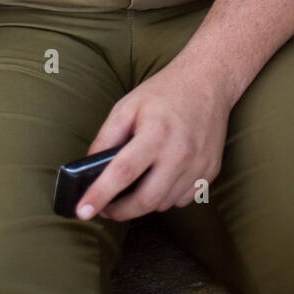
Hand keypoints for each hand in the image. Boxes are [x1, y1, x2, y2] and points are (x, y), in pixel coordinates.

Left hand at [74, 61, 231, 222]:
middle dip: (120, 212)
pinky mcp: (210, 172)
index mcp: (155, 133)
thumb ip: (106, 138)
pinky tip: (158, 179)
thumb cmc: (162, 93)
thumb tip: (90, 170)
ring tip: (131, 188)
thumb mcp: (126, 107)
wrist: (206, 82)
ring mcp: (199, 166)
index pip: (123, 172)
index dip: (100, 194)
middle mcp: (180, 153)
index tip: (83, 212)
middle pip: (146, 200)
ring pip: (164, 203)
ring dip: (143, 203)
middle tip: (104, 209)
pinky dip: (165, 196)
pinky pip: (182, 199)